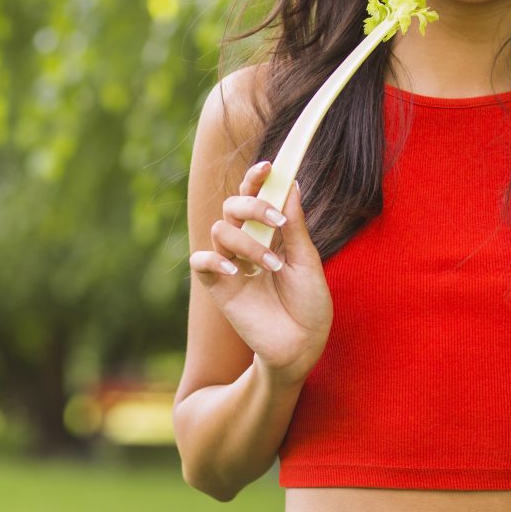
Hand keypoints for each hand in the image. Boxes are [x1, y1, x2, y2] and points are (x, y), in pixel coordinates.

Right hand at [188, 160, 332, 386]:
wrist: (302, 345)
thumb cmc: (309, 303)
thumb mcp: (307, 260)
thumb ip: (295, 225)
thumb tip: (290, 184)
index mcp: (270, 233)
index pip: (255, 195)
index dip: (256, 177)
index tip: (268, 166)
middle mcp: (248, 243)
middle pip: (233, 205)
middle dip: (252, 205)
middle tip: (276, 222)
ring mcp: (231, 264)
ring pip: (220, 230)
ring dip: (248, 242)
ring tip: (272, 266)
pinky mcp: (219, 287)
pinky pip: (201, 262)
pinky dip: (215, 260)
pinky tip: (237, 271)